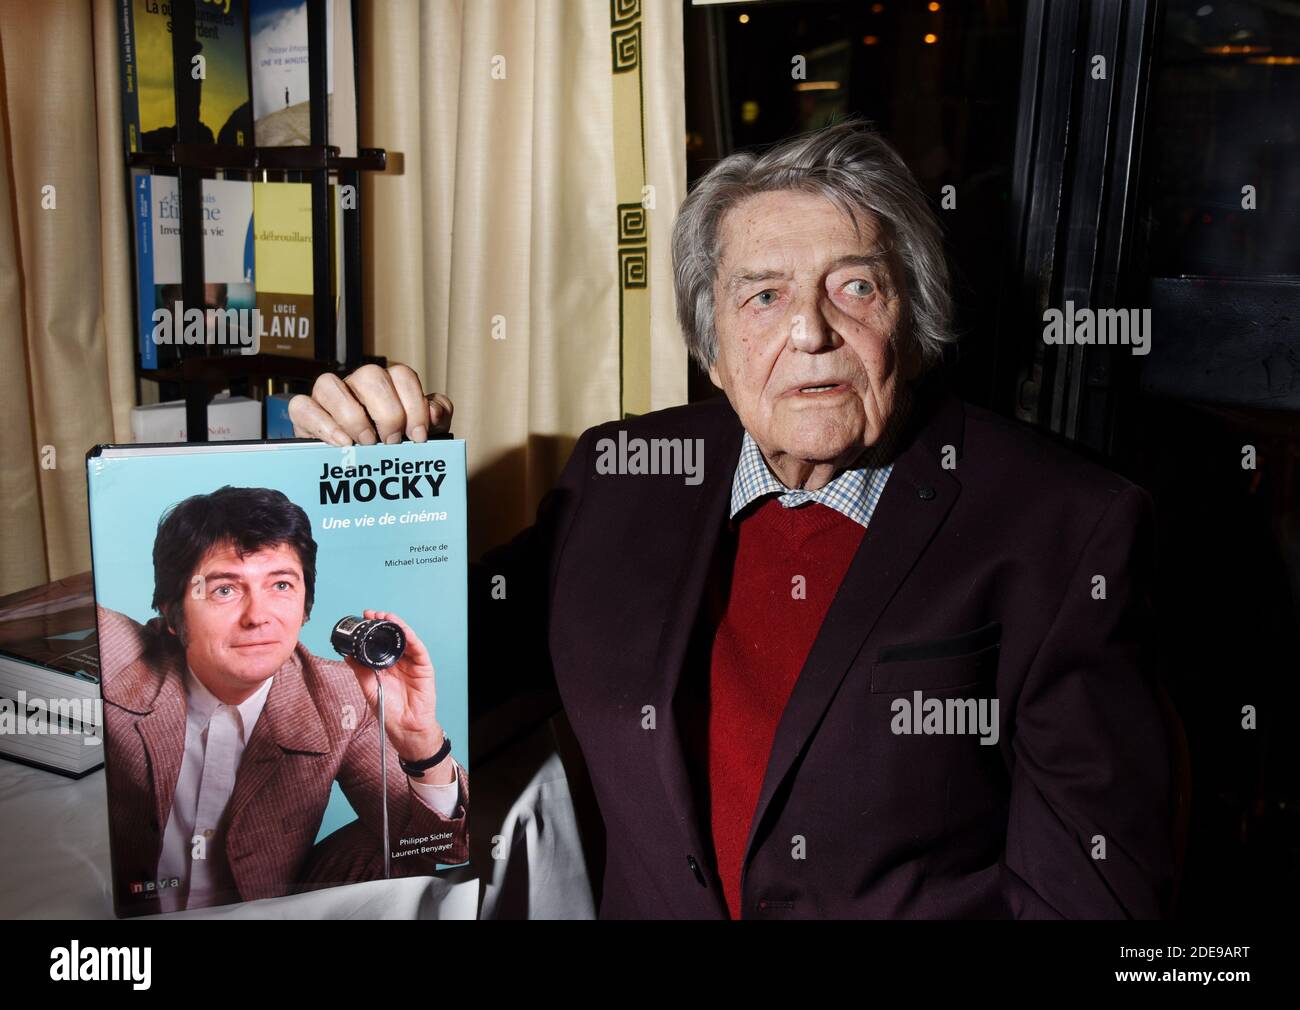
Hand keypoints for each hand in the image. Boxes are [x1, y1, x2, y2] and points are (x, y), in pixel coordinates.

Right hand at [288, 363, 453, 446]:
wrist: (365, 467)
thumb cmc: (395, 443)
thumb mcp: (424, 431)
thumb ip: (437, 416)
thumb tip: (433, 412)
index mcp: (388, 383)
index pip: (402, 375)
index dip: (414, 405)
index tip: (419, 436)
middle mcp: (357, 384)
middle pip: (370, 375)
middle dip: (387, 412)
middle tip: (392, 441)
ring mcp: (329, 396)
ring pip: (330, 384)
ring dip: (353, 417)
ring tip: (367, 443)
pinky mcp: (305, 414)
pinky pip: (302, 407)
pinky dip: (323, 425)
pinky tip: (342, 443)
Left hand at [343, 609, 454, 784]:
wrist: (405, 727)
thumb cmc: (389, 711)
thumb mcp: (369, 688)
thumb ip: (360, 671)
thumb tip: (347, 654)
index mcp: (385, 666)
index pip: (379, 642)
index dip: (372, 630)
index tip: (363, 619)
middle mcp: (399, 662)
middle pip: (392, 637)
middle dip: (383, 623)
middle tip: (372, 614)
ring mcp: (412, 664)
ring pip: (405, 639)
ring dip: (397, 626)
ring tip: (386, 617)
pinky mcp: (424, 668)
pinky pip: (418, 649)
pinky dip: (411, 637)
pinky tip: (402, 630)